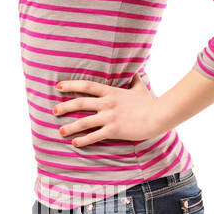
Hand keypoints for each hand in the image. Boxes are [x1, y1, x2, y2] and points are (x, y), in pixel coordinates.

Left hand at [50, 73, 167, 147]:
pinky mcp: (114, 130)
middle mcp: (107, 104)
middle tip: (54, 111)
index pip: (86, 86)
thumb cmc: (150, 102)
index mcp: (110, 92)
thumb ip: (135, 79)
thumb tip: (137, 70)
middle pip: (80, 103)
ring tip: (60, 131)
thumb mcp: (140, 88)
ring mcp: (109, 117)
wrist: (159, 116)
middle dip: (64, 107)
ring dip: (70, 127)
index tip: (58, 87)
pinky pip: (94, 136)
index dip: (71, 85)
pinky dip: (83, 140)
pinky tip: (75, 143)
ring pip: (84, 122)